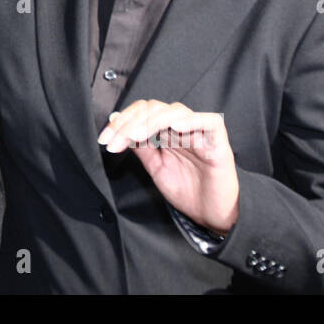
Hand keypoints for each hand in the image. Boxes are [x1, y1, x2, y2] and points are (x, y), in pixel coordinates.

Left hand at [97, 99, 238, 235]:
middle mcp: (182, 127)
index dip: (122, 121)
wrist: (212, 215)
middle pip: (154, 108)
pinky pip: (209, 122)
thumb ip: (140, 146)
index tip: (105, 139)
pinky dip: (191, 121)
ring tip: (134, 137)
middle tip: (113, 141)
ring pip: (175, 112)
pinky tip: (175, 128)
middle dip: (129, 123)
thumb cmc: (187, 191)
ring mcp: (200, 132)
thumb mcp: (156, 168)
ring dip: (150, 122)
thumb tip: (116, 125)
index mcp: (167, 131)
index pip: (142, 112)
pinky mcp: (218, 142)